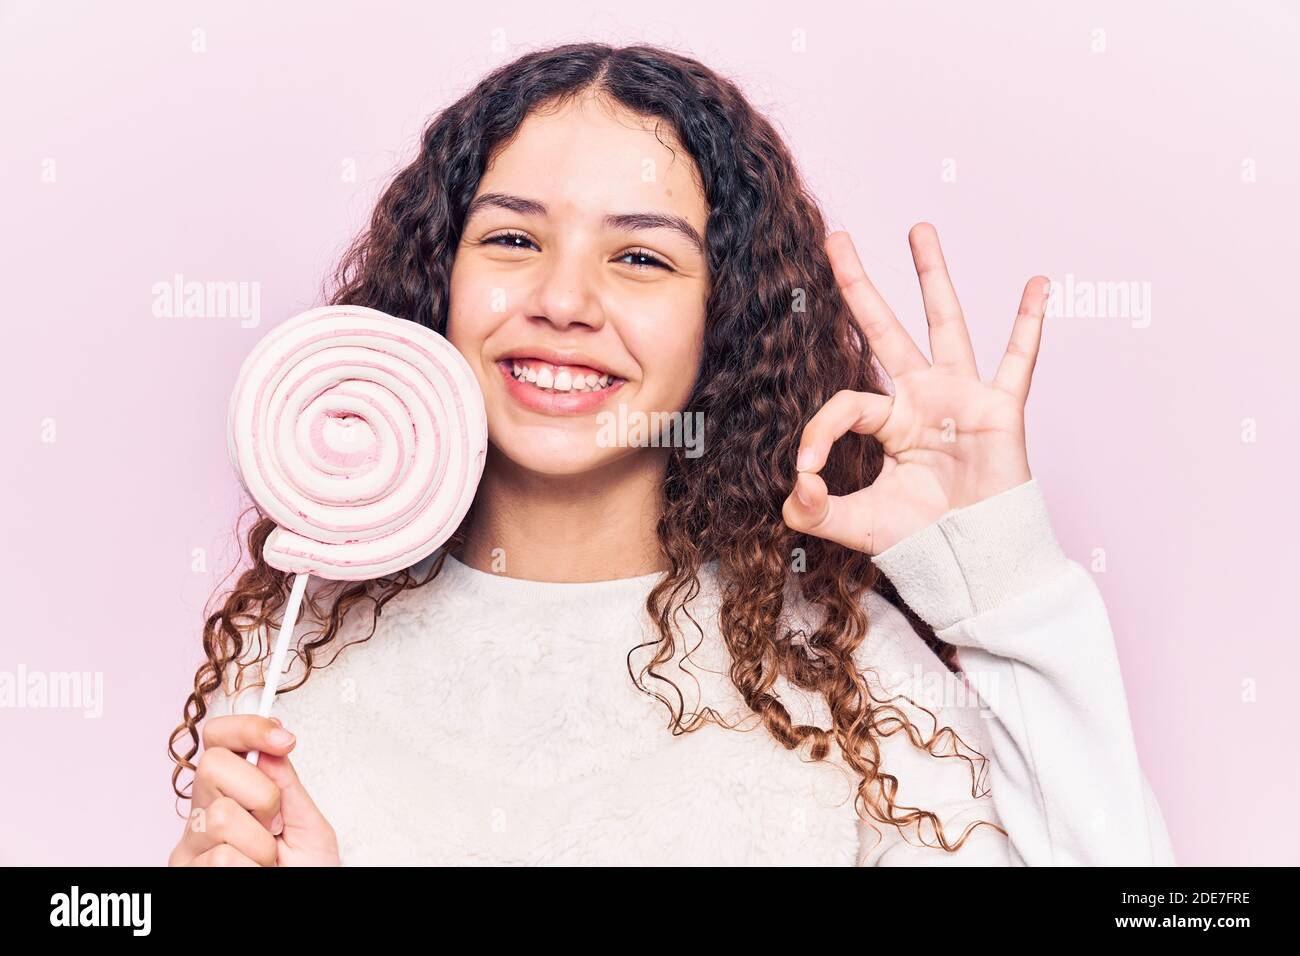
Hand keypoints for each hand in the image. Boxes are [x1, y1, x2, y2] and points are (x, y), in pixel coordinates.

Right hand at [167, 715, 340, 865]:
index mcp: (232, 794)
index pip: (219, 741)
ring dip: (260, 844)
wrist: (300, 917)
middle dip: (261, 794)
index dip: (247, 729)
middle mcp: (203, 815)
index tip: (284, 739)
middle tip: (274, 825)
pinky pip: (221, 858)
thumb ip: (288, 786)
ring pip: (222, 816)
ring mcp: (190, 845)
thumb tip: (270, 747)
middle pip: (213, 766)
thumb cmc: (306, 875)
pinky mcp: (184, 872)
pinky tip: (252, 877)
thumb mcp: (308, 826)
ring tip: (266, 862)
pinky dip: (251, 869)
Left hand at [782, 223, 1049, 554]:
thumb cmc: (918, 543)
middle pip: (883, 329)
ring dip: (931, 275)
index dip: (817, 434)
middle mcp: (920, 399)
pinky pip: (1017, 360)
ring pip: (943, 324)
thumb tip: (794, 486)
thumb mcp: (852, 525)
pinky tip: (1038, 282)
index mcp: (887, 422)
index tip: (807, 473)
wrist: (968, 564)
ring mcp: (960, 398)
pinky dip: (1029, 323)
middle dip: (858, 285)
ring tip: (918, 228)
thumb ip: (811, 510)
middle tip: (836, 238)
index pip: (844, 404)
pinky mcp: (999, 410)